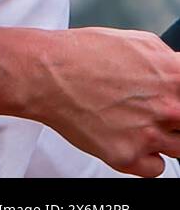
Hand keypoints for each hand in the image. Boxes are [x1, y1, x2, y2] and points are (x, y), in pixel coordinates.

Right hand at [29, 27, 179, 176]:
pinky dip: (146, 157)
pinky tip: (131, 138)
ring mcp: (149, 134)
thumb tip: (177, 73)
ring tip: (141, 122)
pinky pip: (156, 168)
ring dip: (165, 137)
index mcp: (175, 76)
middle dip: (175, 115)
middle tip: (157, 109)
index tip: (176, 100)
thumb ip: (168, 61)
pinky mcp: (127, 155)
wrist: (43, 74)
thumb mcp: (137, 41)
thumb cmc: (80, 54)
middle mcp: (168, 107)